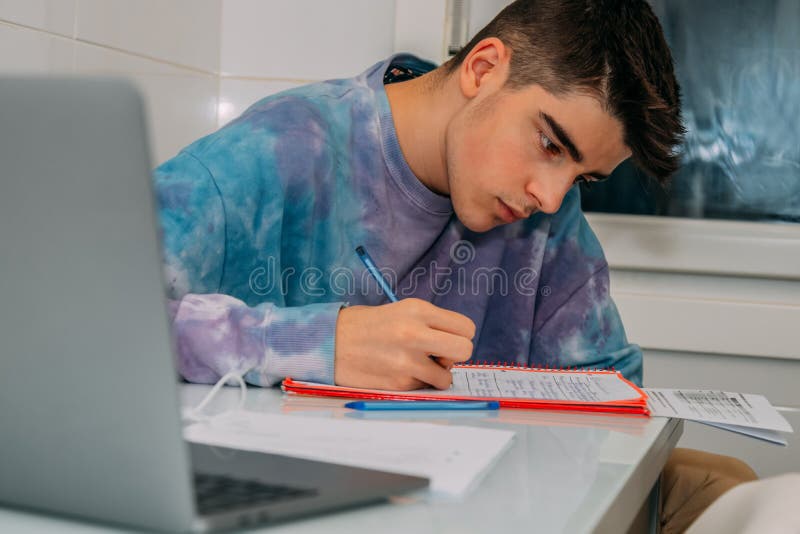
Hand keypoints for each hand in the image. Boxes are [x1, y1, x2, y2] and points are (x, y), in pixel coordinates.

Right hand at [334, 299, 475, 390]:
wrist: (328, 342)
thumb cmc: (367, 326)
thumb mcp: (401, 311)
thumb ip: (430, 324)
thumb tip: (457, 346)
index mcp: (418, 310)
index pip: (466, 327)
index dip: (460, 335)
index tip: (446, 339)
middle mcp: (415, 333)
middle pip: (465, 350)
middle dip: (456, 356)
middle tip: (439, 355)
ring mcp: (407, 361)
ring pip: (446, 376)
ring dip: (435, 374)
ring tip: (414, 365)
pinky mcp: (398, 383)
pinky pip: (424, 387)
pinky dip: (416, 383)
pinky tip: (396, 372)